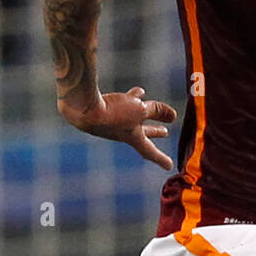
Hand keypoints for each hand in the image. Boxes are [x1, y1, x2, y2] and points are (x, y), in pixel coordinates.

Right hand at [58, 86, 177, 168]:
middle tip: (165, 132)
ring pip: (131, 114)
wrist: (82, 107)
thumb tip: (173, 116)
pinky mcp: (104, 110)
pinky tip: (138, 90)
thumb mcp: (140, 110)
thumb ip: (157, 112)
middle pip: (142, 133)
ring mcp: (112, 122)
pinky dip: (129, 97)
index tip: (169, 166)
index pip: (150, 151)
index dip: (161, 158)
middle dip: (154, 131)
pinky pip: (121, 103)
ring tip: (146, 98)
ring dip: (141, 108)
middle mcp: (122, 132)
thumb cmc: (113, 113)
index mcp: (132, 138)